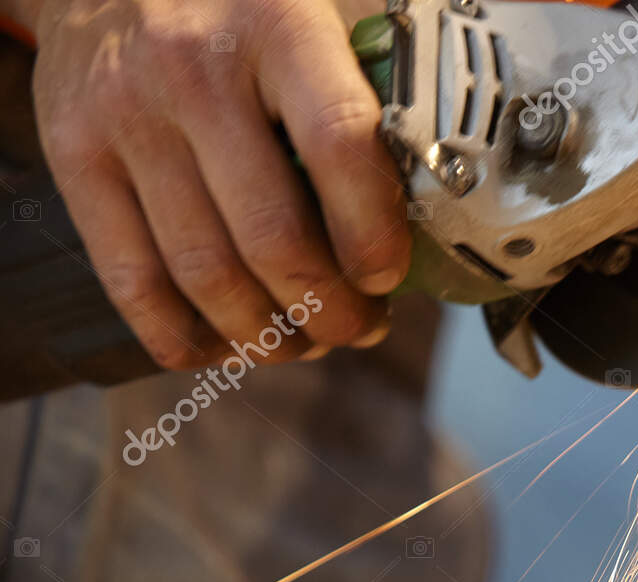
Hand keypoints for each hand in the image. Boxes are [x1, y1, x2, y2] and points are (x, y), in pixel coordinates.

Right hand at [11, 0, 409, 367]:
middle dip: (329, 310)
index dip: (373, 236)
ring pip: (207, 276)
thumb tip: (417, 220)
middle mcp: (192, 67)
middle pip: (272, 238)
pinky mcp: (73, 157)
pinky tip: (228, 344)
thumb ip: (357, 96)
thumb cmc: (230, 3)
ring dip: (267, 337)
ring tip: (302, 340)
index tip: (387, 277)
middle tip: (358, 327)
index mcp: (274, 20)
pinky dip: (188, 338)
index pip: (340, 148)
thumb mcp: (305, 9)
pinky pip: (134, 285)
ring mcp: (125, 116)